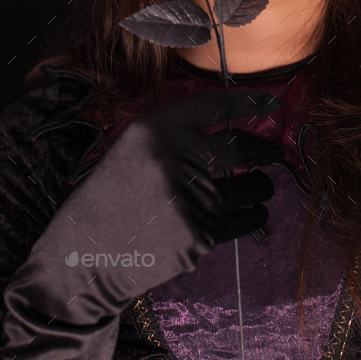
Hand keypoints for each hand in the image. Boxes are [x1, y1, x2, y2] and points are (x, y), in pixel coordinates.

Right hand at [0, 87, 282, 359]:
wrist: (85, 258)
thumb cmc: (108, 199)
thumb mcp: (131, 150)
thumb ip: (173, 136)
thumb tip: (228, 130)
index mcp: (155, 128)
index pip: (215, 105)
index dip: (249, 102)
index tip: (272, 103)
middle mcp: (176, 156)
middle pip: (240, 146)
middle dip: (264, 149)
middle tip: (275, 152)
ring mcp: (190, 196)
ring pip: (247, 185)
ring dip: (261, 185)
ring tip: (263, 185)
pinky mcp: (200, 233)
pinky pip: (241, 220)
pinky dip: (253, 215)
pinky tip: (256, 213)